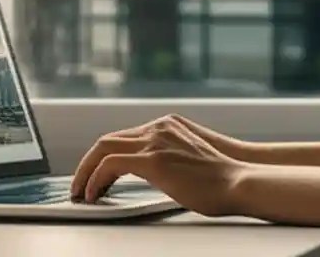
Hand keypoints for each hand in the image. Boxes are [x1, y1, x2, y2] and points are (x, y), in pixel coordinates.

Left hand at [71, 114, 250, 216]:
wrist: (239, 180)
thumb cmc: (222, 177)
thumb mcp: (191, 158)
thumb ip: (170, 157)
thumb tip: (156, 173)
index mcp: (167, 125)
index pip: (124, 136)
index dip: (105, 157)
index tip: (96, 176)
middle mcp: (158, 127)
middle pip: (108, 139)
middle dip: (87, 163)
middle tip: (80, 185)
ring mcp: (155, 141)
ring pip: (103, 148)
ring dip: (85, 171)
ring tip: (80, 192)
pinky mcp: (153, 160)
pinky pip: (109, 165)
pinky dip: (95, 179)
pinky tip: (93, 194)